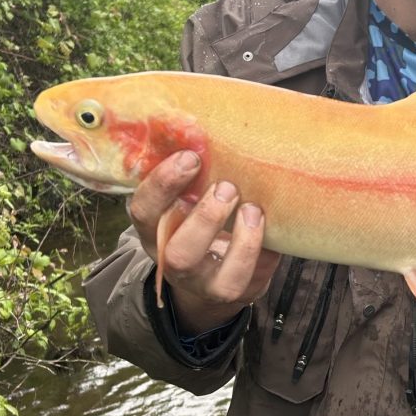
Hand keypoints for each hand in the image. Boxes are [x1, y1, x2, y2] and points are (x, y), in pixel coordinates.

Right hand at [127, 150, 280, 333]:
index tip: (191, 157)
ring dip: (243, 241)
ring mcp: (207, 284)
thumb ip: (188, 172)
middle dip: (206, 219)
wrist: (208, 271)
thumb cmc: (195, 217)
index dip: (164, 185)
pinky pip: (255, 279)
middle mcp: (175, 262)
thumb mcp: (183, 196)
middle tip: (228, 187)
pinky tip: (271, 226)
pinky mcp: (237, 292)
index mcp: (154, 231)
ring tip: (253, 210)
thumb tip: (203, 123)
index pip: (144, 212)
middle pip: (180, 253)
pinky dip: (266, 251)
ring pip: (222, 279)